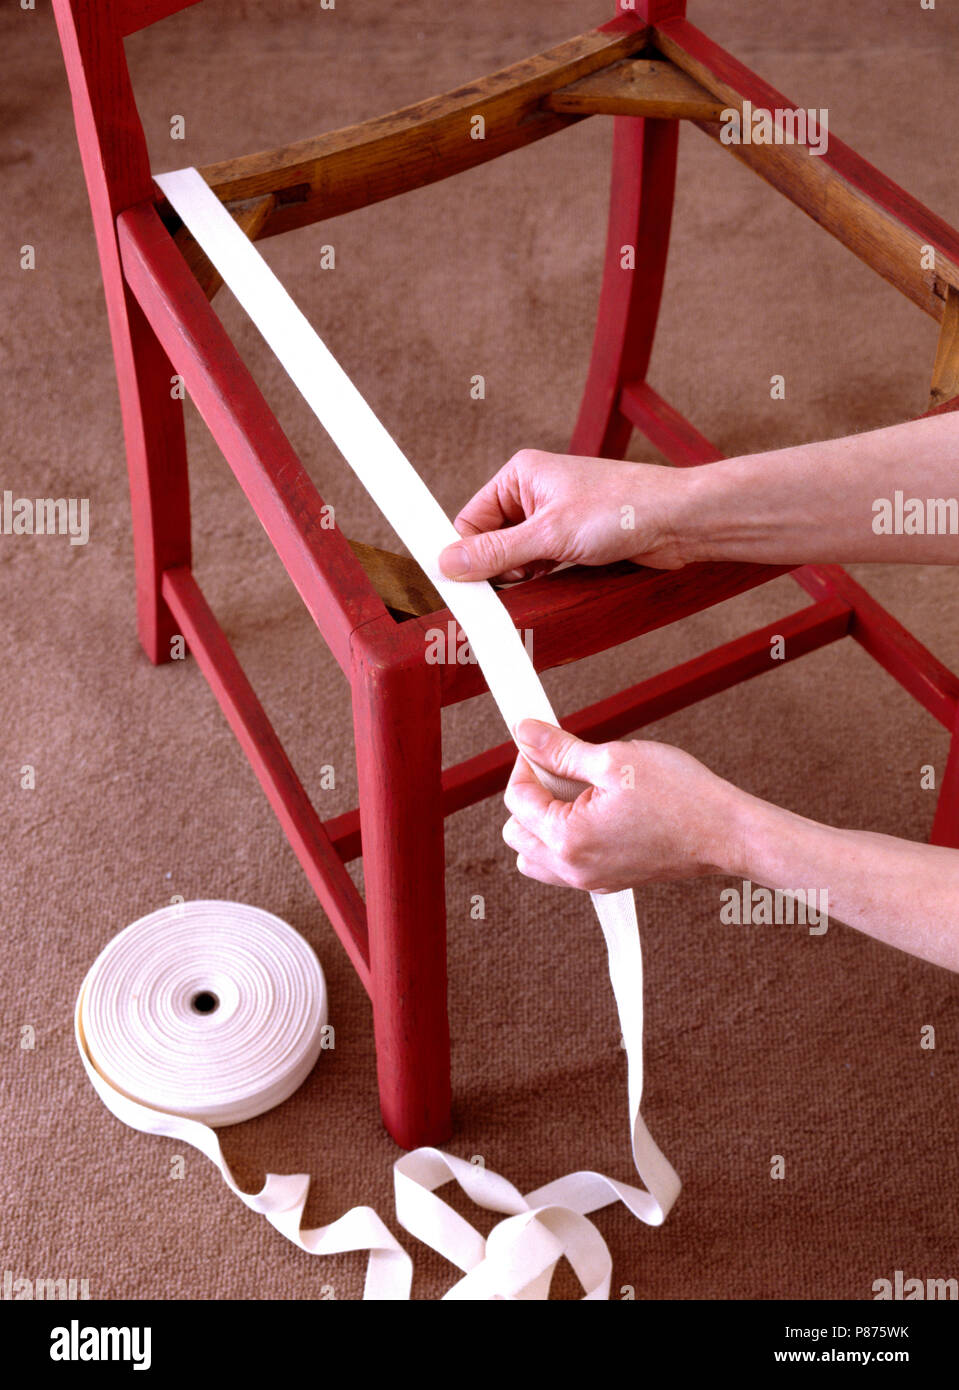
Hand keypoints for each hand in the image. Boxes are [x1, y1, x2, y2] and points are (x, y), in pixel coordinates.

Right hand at [437, 449, 693, 581]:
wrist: (678, 520)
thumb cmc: (623, 508)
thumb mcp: (550, 534)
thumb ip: (496, 551)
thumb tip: (448, 564)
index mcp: (521, 475)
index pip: (471, 519)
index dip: (469, 552)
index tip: (468, 583)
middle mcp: (534, 493)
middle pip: (492, 541)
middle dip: (499, 567)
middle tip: (516, 583)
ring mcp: (555, 518)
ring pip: (517, 557)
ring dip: (524, 576)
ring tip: (546, 576)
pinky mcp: (574, 540)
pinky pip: (542, 565)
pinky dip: (543, 579)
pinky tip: (555, 584)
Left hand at [502, 719, 741, 892]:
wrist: (726, 833)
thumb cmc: (681, 797)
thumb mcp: (614, 759)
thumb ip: (561, 750)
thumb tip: (527, 734)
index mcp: (568, 840)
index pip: (516, 801)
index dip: (526, 764)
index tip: (544, 746)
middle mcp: (574, 869)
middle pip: (517, 833)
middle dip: (530, 797)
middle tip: (561, 770)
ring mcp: (591, 880)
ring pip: (535, 856)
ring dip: (543, 823)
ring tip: (576, 794)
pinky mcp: (608, 881)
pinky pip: (565, 865)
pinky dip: (566, 839)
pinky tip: (594, 811)